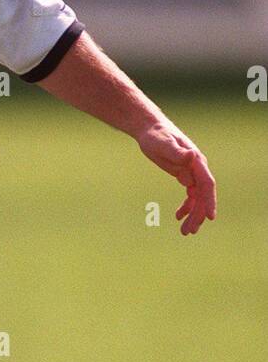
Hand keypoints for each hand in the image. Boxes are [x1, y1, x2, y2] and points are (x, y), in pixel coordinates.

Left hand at [136, 120, 216, 234]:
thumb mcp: (164, 144)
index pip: (207, 184)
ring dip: (193, 214)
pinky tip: (177, 217)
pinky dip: (186, 207)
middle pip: (203, 195)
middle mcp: (197, 168)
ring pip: (197, 198)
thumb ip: (178, 153)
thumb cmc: (156, 135)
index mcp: (196, 161)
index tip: (210, 217)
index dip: (209, 201)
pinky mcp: (184, 175)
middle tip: (189, 231)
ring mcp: (192, 173)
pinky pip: (190, 195)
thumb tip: (192, 156)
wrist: (150, 129)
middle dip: (198, 214)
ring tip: (185, 231)